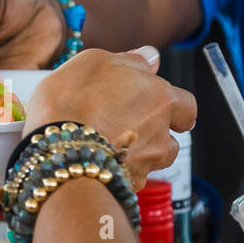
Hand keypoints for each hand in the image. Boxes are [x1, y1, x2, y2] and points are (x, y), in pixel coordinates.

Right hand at [24, 47, 196, 190]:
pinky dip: (119, 174)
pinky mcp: (128, 185)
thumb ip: (131, 60)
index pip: (186, 106)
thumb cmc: (71, 101)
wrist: (57, 148)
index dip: (172, 106)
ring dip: (138, 156)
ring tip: (109, 147)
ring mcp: (147, 162)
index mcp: (161, 98)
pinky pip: (130, 180)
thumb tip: (150, 57)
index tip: (154, 105)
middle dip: (156, 135)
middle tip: (126, 127)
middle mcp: (161, 132)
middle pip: (171, 138)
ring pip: (152, 162)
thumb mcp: (95, 61)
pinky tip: (98, 164)